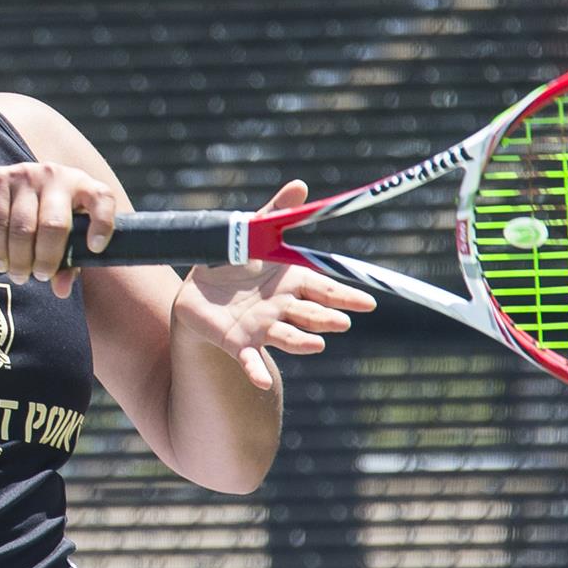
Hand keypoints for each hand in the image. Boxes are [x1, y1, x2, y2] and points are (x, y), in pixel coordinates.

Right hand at [0, 161, 117, 297]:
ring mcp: (24, 175)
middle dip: (47, 258)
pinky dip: (0, 250)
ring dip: (21, 260)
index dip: (102, 223)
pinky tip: (2, 264)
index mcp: (80, 185)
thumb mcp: (55, 237)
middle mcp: (54, 175)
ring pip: (24, 228)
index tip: (95, 249)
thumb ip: (65, 262)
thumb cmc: (32, 217)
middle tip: (41, 276)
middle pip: (55, 224)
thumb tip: (61, 291)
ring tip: (19, 275)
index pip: (101, 198)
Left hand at [172, 180, 377, 388]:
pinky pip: (249, 360)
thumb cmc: (235, 260)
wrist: (198, 289)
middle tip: (343, 322)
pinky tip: (262, 381)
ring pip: (286, 337)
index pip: (325, 290)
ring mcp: (262, 328)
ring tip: (316, 345)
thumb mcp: (254, 232)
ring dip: (301, 342)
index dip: (346, 296)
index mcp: (292, 283)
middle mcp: (282, 309)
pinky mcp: (238, 344)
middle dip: (326, 318)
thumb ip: (276, 212)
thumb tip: (300, 185)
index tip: (369, 302)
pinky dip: (256, 371)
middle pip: (310, 315)